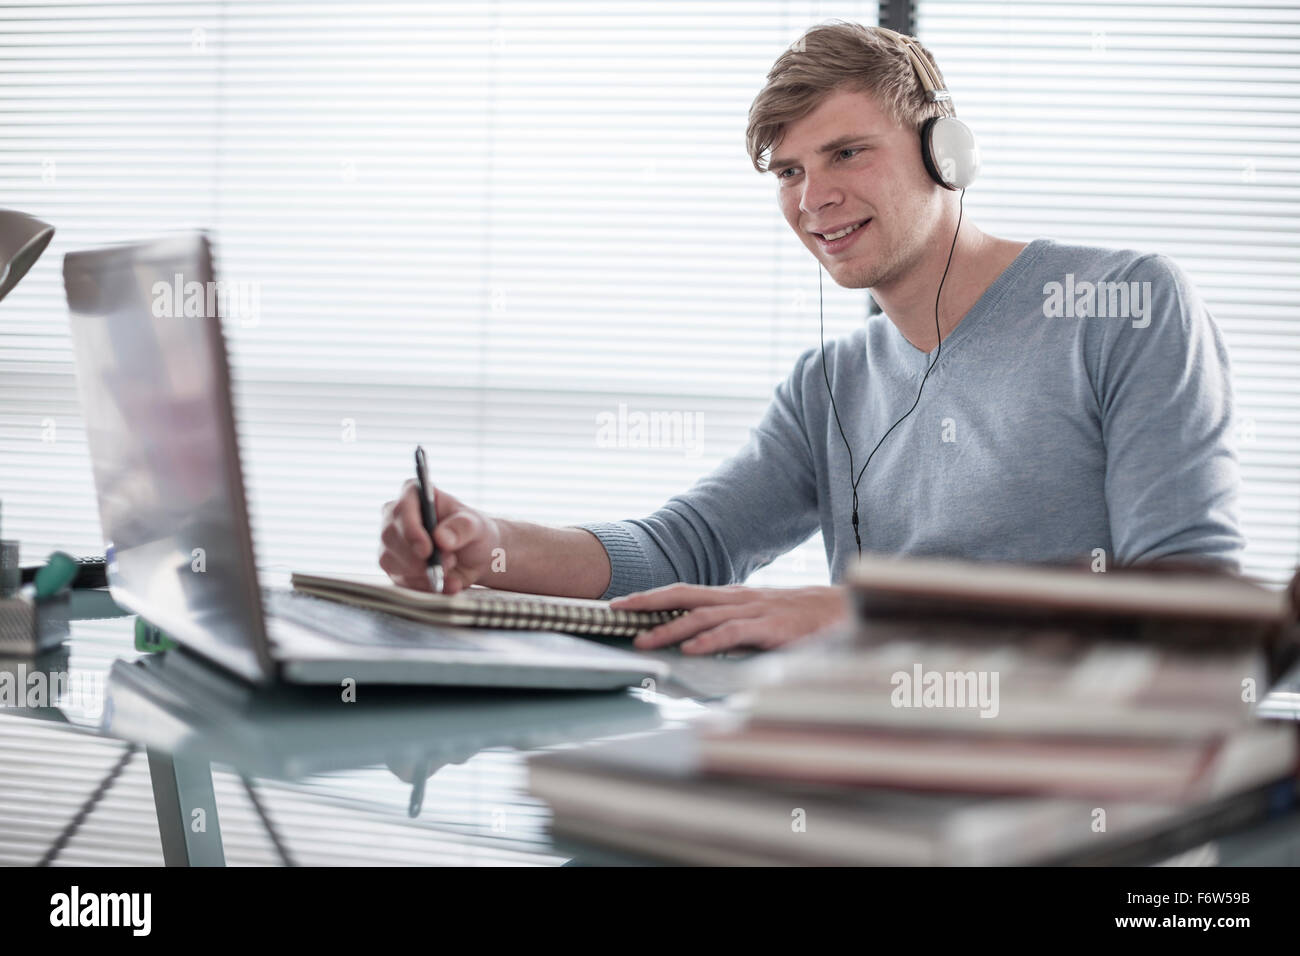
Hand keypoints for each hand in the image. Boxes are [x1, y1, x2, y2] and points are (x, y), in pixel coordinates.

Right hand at [379, 481, 502, 594]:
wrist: (475, 557)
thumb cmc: (473, 531)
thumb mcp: (476, 525)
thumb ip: (461, 528)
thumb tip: (441, 538)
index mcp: (413, 494)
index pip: (402, 507)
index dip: (411, 529)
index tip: (426, 550)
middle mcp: (395, 516)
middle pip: (390, 536)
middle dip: (418, 557)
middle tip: (448, 562)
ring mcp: (391, 543)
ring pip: (391, 560)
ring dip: (422, 573)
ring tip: (450, 570)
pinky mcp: (393, 566)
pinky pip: (400, 580)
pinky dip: (424, 586)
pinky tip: (444, 584)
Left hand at [611, 584, 849, 654]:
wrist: (842, 610)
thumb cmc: (798, 618)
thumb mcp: (758, 617)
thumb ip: (730, 624)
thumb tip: (696, 638)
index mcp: (731, 596)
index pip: (683, 591)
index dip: (651, 595)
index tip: (621, 602)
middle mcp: (737, 598)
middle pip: (684, 595)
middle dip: (647, 602)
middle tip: (616, 611)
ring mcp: (753, 611)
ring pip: (702, 616)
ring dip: (670, 628)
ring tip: (644, 641)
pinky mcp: (770, 628)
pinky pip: (734, 632)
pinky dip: (710, 641)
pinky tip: (691, 650)